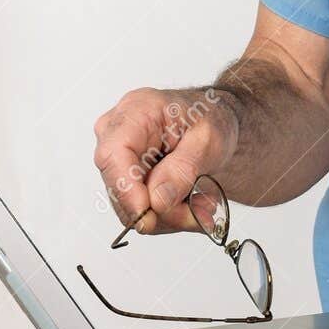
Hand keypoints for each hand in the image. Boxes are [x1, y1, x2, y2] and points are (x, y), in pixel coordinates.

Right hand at [92, 87, 236, 236]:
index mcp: (135, 112)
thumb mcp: (209, 138)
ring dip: (170, 215)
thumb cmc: (210, 118)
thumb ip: (183, 168)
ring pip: (130, 206)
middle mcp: (117, 135)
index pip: (113, 154)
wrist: (214, 123)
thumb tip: (156, 201)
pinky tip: (193, 204)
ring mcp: (119, 159)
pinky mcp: (127, 180)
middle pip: (120, 186)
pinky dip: (169, 215)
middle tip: (198, 215)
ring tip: (203, 206)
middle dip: (161, 210)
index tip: (147, 215)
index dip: (126, 189)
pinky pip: (141, 211)